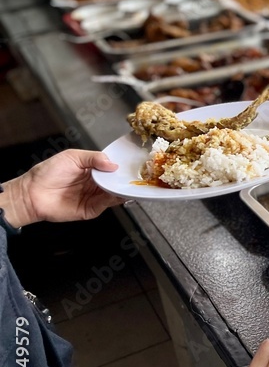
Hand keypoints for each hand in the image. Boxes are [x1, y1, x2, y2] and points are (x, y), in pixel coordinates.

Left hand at [1, 150, 123, 227]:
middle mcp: (96, 184)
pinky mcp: (92, 209)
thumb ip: (94, 157)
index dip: (122, 166)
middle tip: (138, 174)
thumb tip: (113, 164)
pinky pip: (108, 203)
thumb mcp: (72, 157)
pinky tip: (120, 192)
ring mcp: (95, 197)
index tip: (134, 163)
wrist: (32, 194)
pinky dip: (116, 198)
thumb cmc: (47, 173)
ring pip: (116, 193)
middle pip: (117, 181)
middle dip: (126, 178)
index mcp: (92, 170)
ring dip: (124, 188)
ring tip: (132, 183)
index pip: (112, 168)